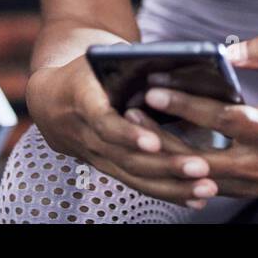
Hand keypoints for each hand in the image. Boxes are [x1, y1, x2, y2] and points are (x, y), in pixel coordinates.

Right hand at [24, 54, 220, 207]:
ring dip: (172, 186)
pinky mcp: (106, 168)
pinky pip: (135, 183)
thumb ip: (132, 61)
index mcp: (81, 99)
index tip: (154, 143)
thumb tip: (182, 61)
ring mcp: (94, 156)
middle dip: (165, 165)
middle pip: (125, 157)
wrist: (50, 97)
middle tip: (201, 167)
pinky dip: (167, 192)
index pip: (104, 122)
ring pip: (133, 176)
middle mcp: (84, 134)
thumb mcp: (103, 58)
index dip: (128, 134)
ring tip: (206, 188)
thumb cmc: (87, 69)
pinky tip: (194, 199)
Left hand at [138, 35, 257, 199]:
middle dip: (161, 135)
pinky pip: (203, 181)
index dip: (186, 105)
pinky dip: (177, 162)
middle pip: (199, 157)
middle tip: (129, 110)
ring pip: (196, 175)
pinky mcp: (245, 189)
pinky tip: (154, 139)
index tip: (153, 89)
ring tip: (133, 123)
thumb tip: (228, 52)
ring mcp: (253, 182)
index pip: (224, 120)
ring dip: (163, 151)